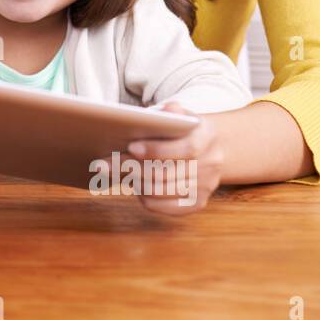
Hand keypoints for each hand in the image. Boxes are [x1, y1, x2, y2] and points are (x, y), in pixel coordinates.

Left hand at [115, 100, 223, 214]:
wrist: (208, 147)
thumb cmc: (183, 129)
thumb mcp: (180, 115)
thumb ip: (172, 112)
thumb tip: (167, 110)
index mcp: (208, 137)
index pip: (186, 148)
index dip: (157, 149)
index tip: (131, 147)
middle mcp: (211, 164)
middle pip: (167, 173)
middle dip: (134, 168)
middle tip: (107, 163)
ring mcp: (207, 186)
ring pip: (163, 191)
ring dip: (135, 182)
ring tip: (117, 172)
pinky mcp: (199, 202)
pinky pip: (168, 208)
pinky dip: (147, 199)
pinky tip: (135, 186)